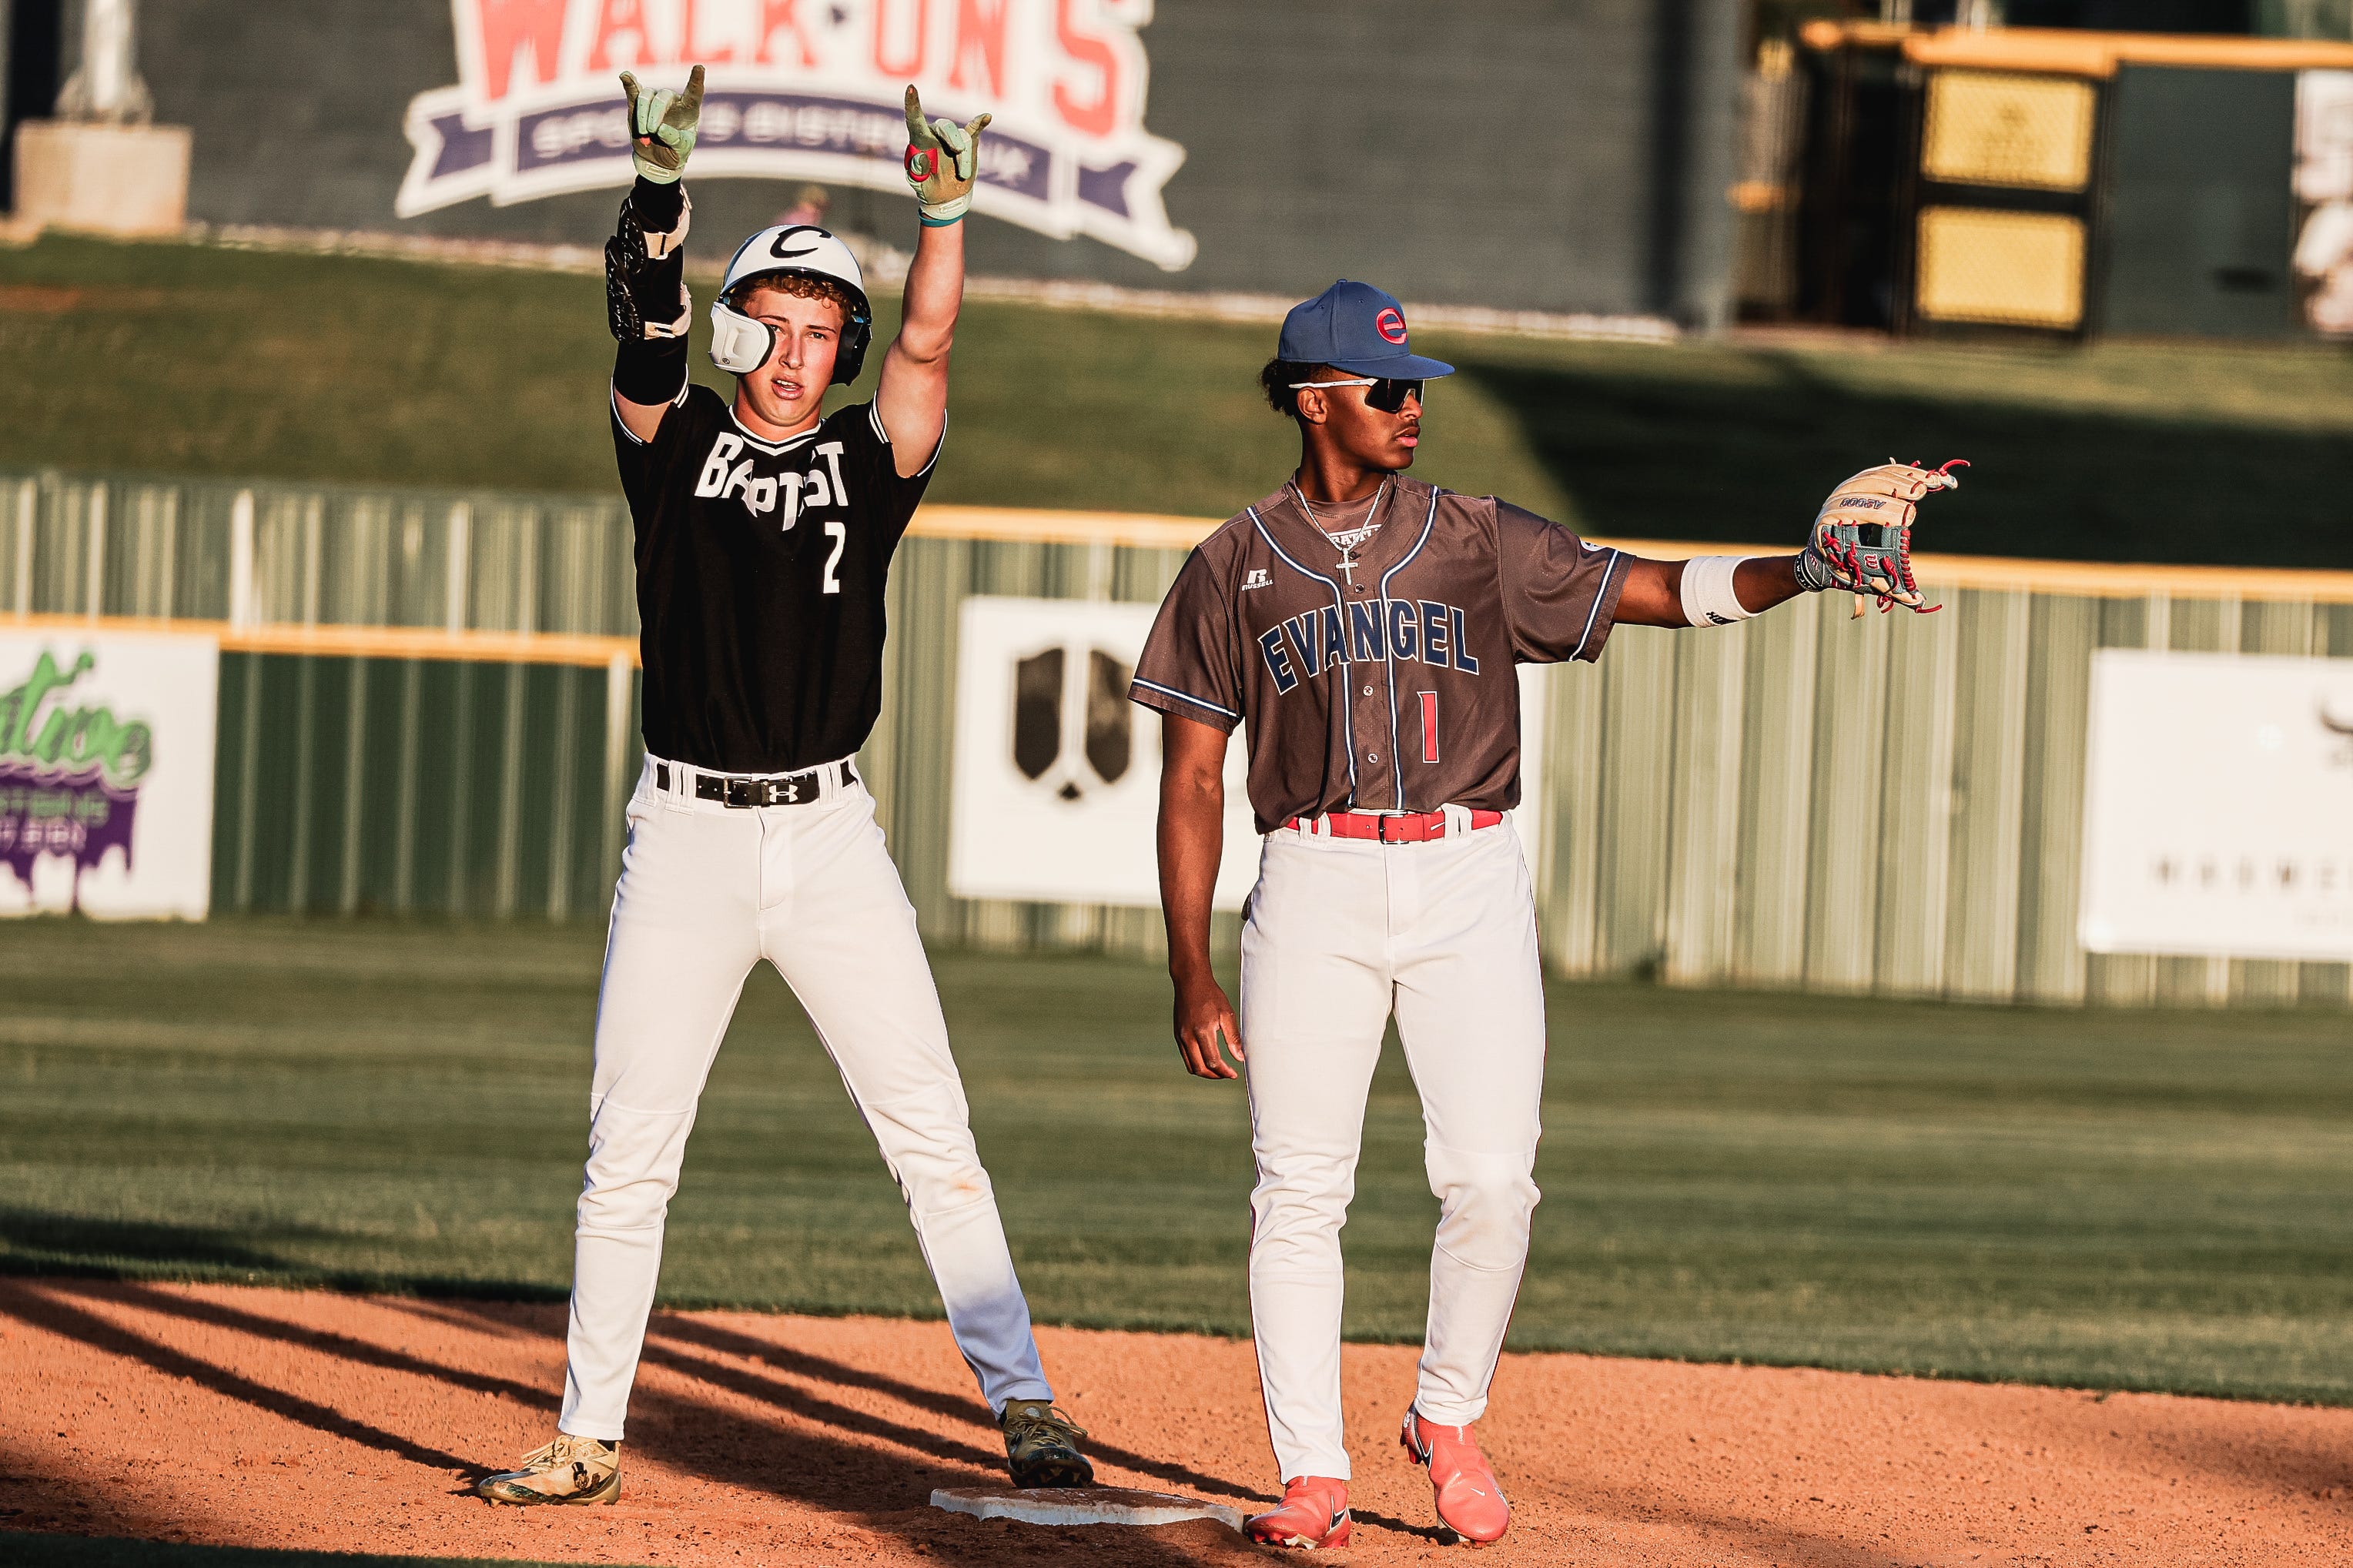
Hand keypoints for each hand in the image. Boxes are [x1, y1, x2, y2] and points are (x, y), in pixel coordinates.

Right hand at [620, 65, 703, 183]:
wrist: (657, 159)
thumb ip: (675, 139)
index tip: (699, 68)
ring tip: (644, 133)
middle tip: (652, 130)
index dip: (696, 80)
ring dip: (642, 114)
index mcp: (689, 109)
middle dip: (655, 114)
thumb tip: (660, 128)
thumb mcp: (682, 150)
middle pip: (663, 97)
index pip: (694, 93)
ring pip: (646, 96)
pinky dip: (629, 83)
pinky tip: (624, 75)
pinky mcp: (637, 104)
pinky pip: (633, 90)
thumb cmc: (676, 151)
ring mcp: (654, 100)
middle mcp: (672, 101)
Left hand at [903, 85, 991, 222]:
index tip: (911, 88)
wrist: (946, 197)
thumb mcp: (918, 183)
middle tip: (958, 151)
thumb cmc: (927, 186)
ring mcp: (953, 138)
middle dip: (952, 138)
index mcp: (920, 140)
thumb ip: (917, 171)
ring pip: (963, 138)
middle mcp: (935, 134)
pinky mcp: (968, 143)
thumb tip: (922, 157)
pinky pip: (975, 129)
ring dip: (965, 157)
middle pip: (945, 126)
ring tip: (962, 175)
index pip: (914, 119)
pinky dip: (980, 122)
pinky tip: (986, 117)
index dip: (912, 104)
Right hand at [1172, 974, 1242, 1080]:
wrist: (1190, 982)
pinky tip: (1208, 1058)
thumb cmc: (1211, 996)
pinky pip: (1186, 1056)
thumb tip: (1239, 1058)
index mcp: (1202, 1031)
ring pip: (1191, 1066)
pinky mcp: (1177, 1035)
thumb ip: (1233, 1037)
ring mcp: (1180, 1037)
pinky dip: (1197, 1063)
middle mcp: (1188, 1037)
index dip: (1224, 1071)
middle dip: (1215, 1076)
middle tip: (1227, 1074)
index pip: (1213, 1061)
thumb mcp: (1227, 1014)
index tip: (1234, 1073)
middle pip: (1200, 1068)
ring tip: (1219, 1069)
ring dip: (1205, 1072)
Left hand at [1797, 459, 1963, 613]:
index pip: (1853, 511)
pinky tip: (1925, 476)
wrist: (1820, 553)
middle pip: (1864, 489)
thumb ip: (1887, 586)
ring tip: (1928, 483)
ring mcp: (1847, 489)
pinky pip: (1882, 472)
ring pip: (1875, 477)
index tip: (1906, 517)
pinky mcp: (1861, 481)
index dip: (1880, 512)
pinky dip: (1904, 473)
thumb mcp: (1860, 577)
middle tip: (1919, 492)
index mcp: (1829, 524)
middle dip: (1894, 490)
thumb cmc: (1843, 568)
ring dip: (1903, 478)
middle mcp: (1835, 502)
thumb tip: (1917, 601)